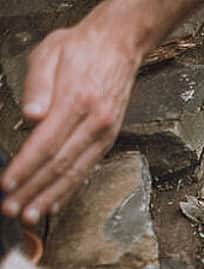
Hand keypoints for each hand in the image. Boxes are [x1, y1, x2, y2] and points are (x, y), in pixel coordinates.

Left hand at [1, 19, 141, 223]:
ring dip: (51, 197)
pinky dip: (69, 189)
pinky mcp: (107, 139)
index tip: (7, 184)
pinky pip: (87, 169)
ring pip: (75, 173)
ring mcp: (104, 134)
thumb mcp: (50, 54)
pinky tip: (55, 201)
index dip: (25, 168)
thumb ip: (39, 85)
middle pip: (60, 165)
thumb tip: (30, 116)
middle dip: (33, 190)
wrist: (119, 46)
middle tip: (12, 209)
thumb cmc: (81, 48)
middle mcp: (95, 123)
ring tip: (31, 214)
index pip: (46, 143)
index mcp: (78, 102)